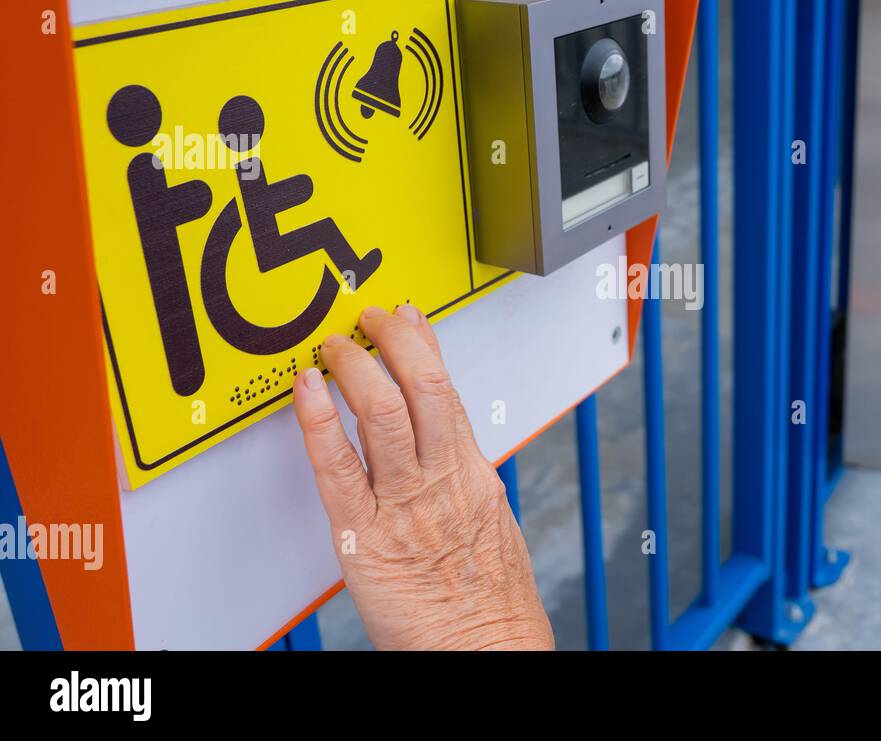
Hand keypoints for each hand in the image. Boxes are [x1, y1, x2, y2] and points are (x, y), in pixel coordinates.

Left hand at [291, 304, 552, 649]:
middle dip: (393, 339)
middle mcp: (443, 478)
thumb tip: (445, 448)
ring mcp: (405, 504)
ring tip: (332, 346)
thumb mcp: (487, 525)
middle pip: (423, 384)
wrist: (486, 650)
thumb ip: (462, 480)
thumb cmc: (488, 602)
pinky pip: (338, 467)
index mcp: (473, 474)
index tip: (408, 317)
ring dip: (354, 366)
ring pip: (383, 411)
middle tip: (367, 318)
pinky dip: (319, 421)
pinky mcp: (365, 535)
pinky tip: (306, 390)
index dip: (424, 344)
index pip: (447, 390)